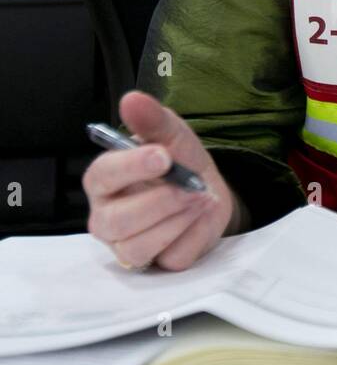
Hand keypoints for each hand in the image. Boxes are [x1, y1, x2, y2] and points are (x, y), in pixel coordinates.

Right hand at [83, 91, 235, 271]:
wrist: (208, 190)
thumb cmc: (179, 161)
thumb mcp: (172, 134)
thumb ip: (152, 119)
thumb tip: (132, 99)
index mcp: (104, 180)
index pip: (101, 176)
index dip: (130, 167)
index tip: (163, 156)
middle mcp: (107, 217)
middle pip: (115, 222)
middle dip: (159, 201)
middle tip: (191, 185)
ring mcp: (127, 246)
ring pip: (139, 247)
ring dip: (178, 219)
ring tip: (202, 197)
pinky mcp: (155, 265)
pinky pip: (169, 259)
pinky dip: (193, 236)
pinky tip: (202, 216)